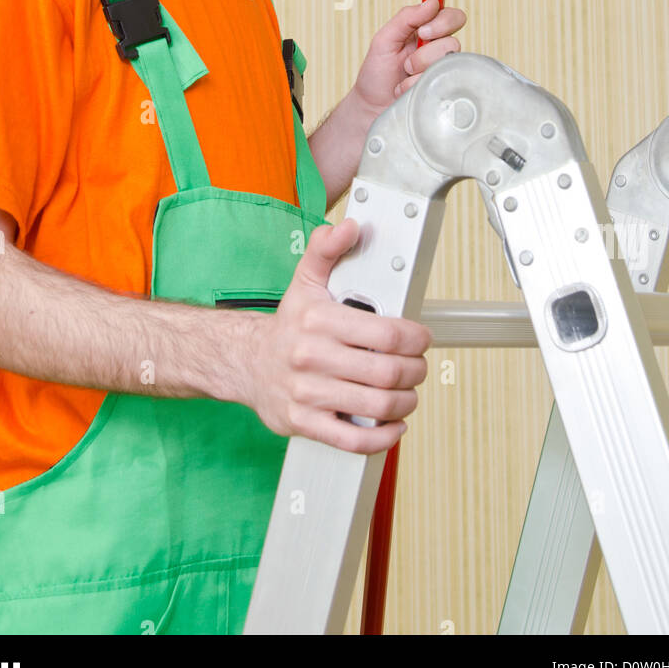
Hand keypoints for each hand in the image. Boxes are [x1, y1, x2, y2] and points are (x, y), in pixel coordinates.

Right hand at [247, 217, 431, 453]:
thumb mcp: (305, 281)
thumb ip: (327, 250)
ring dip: (405, 402)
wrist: (246, 363)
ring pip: (376, 406)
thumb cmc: (287, 326)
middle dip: (415, 371)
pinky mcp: (303, 423)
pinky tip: (393, 424)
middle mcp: (312, 358)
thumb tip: (348, 227)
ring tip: (408, 392)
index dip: (416, 339)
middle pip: (387, 373)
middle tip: (418, 367)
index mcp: (318, 321)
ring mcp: (307, 394)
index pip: (386, 334)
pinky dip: (383, 437)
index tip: (422, 339)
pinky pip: (353, 440)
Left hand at [353, 0, 466, 118]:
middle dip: (427, 51)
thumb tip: (432, 2)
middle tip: (408, 60)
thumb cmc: (377, 74)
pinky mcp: (443, 89)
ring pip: (447, 61)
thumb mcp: (384, 40)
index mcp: (426, 32)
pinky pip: (441, 82)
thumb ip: (406, 17)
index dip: (443, 21)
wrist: (371, 108)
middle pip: (453, 39)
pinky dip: (417, 85)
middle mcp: (438, 49)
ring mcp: (442, 70)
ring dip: (418, 69)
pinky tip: (405, 90)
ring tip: (403, 76)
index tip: (422, 31)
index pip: (451, 16)